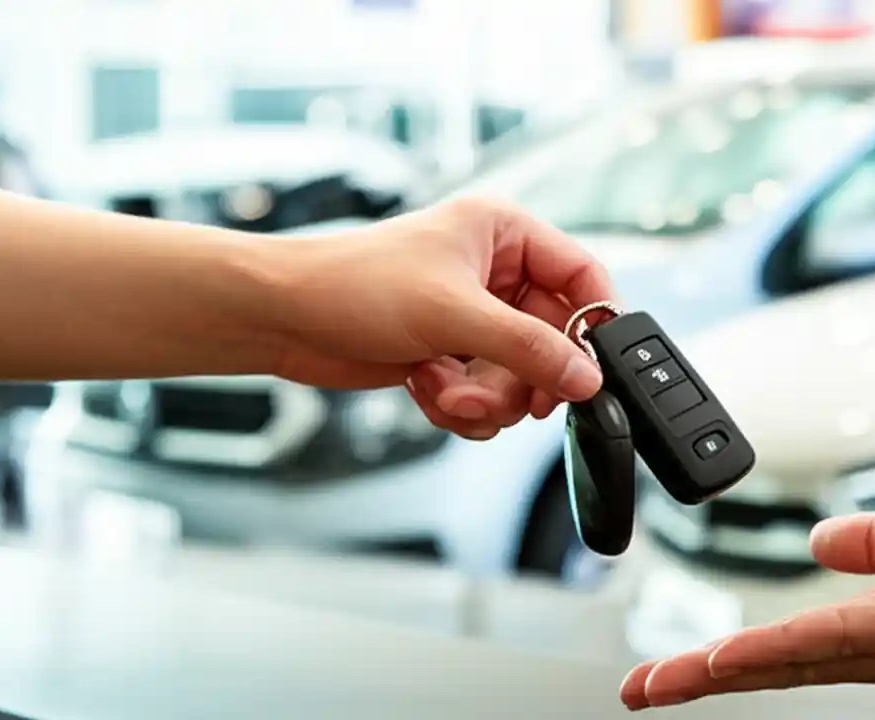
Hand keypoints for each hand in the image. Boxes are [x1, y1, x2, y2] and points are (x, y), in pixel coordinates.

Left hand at [266, 197, 613, 438]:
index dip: (593, 325)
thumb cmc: (351, 284)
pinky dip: (461, 403)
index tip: (592, 370)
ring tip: (443, 389)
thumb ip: (529, 349)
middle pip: (552, 341)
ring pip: (519, 376)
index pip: (581, 275)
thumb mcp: (453, 315)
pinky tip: (426, 388)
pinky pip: (488, 393)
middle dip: (520, 379)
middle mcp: (495, 271)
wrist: (281, 317)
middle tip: (507, 400)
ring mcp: (473, 316)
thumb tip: (585, 377)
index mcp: (504, 233)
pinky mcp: (451, 352)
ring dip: (485, 396)